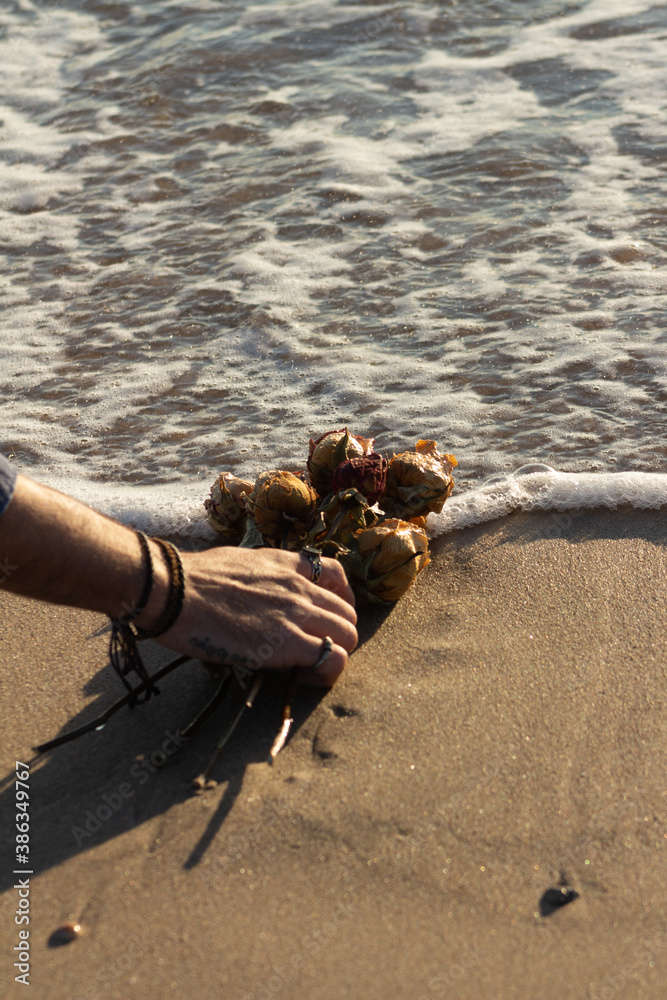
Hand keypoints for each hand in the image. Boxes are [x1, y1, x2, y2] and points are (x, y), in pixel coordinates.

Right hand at [156, 546, 357, 685]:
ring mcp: (296, 613)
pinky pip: (332, 659)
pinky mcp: (286, 643)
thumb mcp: (240, 562)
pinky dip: (327, 672)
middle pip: (347, 612)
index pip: (336, 575)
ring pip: (347, 635)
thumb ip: (263, 576)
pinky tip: (305, 676)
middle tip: (313, 648)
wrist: (173, 590)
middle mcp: (299, 586)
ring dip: (335, 653)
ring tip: (309, 665)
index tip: (324, 616)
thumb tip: (261, 593)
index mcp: (286, 563)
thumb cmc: (193, 579)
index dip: (337, 600)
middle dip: (337, 633)